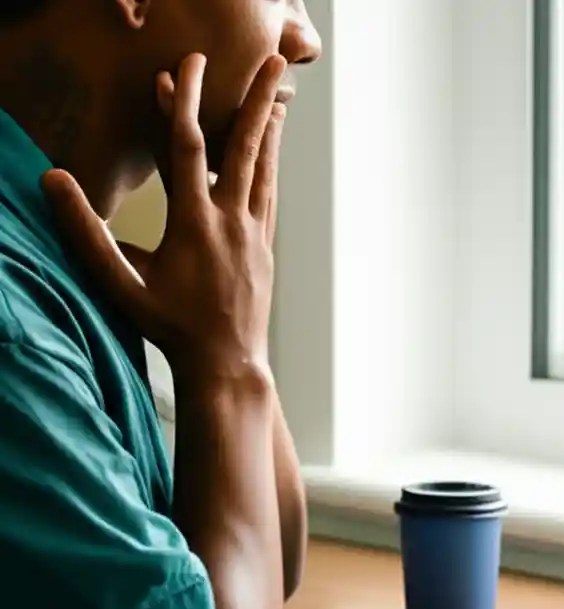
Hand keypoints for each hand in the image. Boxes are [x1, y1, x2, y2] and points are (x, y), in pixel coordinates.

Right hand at [42, 53, 287, 383]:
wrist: (227, 364)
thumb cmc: (169, 328)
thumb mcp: (119, 283)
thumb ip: (86, 233)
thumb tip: (54, 181)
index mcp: (195, 223)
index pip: (186, 148)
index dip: (182, 105)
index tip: (181, 69)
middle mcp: (232, 220)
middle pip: (244, 147)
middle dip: (256, 100)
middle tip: (276, 62)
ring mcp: (255, 233)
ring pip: (264, 168)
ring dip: (269, 129)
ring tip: (280, 97)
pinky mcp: (265, 247)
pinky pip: (268, 194)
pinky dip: (270, 166)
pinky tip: (271, 153)